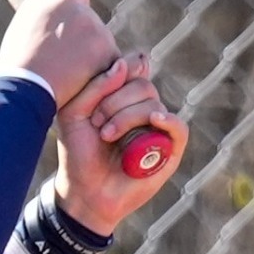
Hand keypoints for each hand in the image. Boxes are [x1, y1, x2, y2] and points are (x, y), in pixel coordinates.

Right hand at [0, 0, 119, 103]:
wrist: (25, 89)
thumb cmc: (16, 71)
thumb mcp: (18, 35)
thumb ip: (39, 22)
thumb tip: (48, 24)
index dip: (75, 14)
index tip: (72, 30)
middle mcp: (68, 3)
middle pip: (89, 19)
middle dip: (85, 38)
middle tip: (70, 63)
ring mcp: (89, 22)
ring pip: (101, 39)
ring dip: (94, 55)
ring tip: (71, 77)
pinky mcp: (105, 44)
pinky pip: (111, 59)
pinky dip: (103, 72)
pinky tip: (84, 83)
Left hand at [44, 55, 188, 234]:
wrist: (84, 190)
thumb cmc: (78, 151)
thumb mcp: (75, 113)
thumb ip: (96, 86)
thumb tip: (123, 63)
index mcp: (124, 94)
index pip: (134, 66)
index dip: (118, 74)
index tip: (94, 98)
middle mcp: (144, 108)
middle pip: (142, 85)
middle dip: (116, 101)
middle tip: (97, 121)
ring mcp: (159, 128)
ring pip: (154, 104)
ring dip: (127, 117)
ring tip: (107, 135)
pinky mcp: (170, 150)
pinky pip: (179, 127)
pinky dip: (167, 121)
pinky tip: (154, 121)